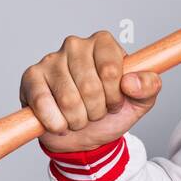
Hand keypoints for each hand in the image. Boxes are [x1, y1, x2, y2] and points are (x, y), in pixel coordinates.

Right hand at [19, 30, 161, 152]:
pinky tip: (60, 122)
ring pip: (68, 99)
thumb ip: (149, 87)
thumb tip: (131, 82)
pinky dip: (56, 122)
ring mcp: (51, 59)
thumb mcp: (140, 102)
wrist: (84, 136)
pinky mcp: (31, 77)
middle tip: (96, 113)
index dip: (115, 96)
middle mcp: (76, 45)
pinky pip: (43, 104)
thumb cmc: (111, 112)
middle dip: (97, 111)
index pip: (110, 70)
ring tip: (80, 117)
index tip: (115, 102)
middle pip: (90, 86)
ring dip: (77, 120)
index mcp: (104, 43)